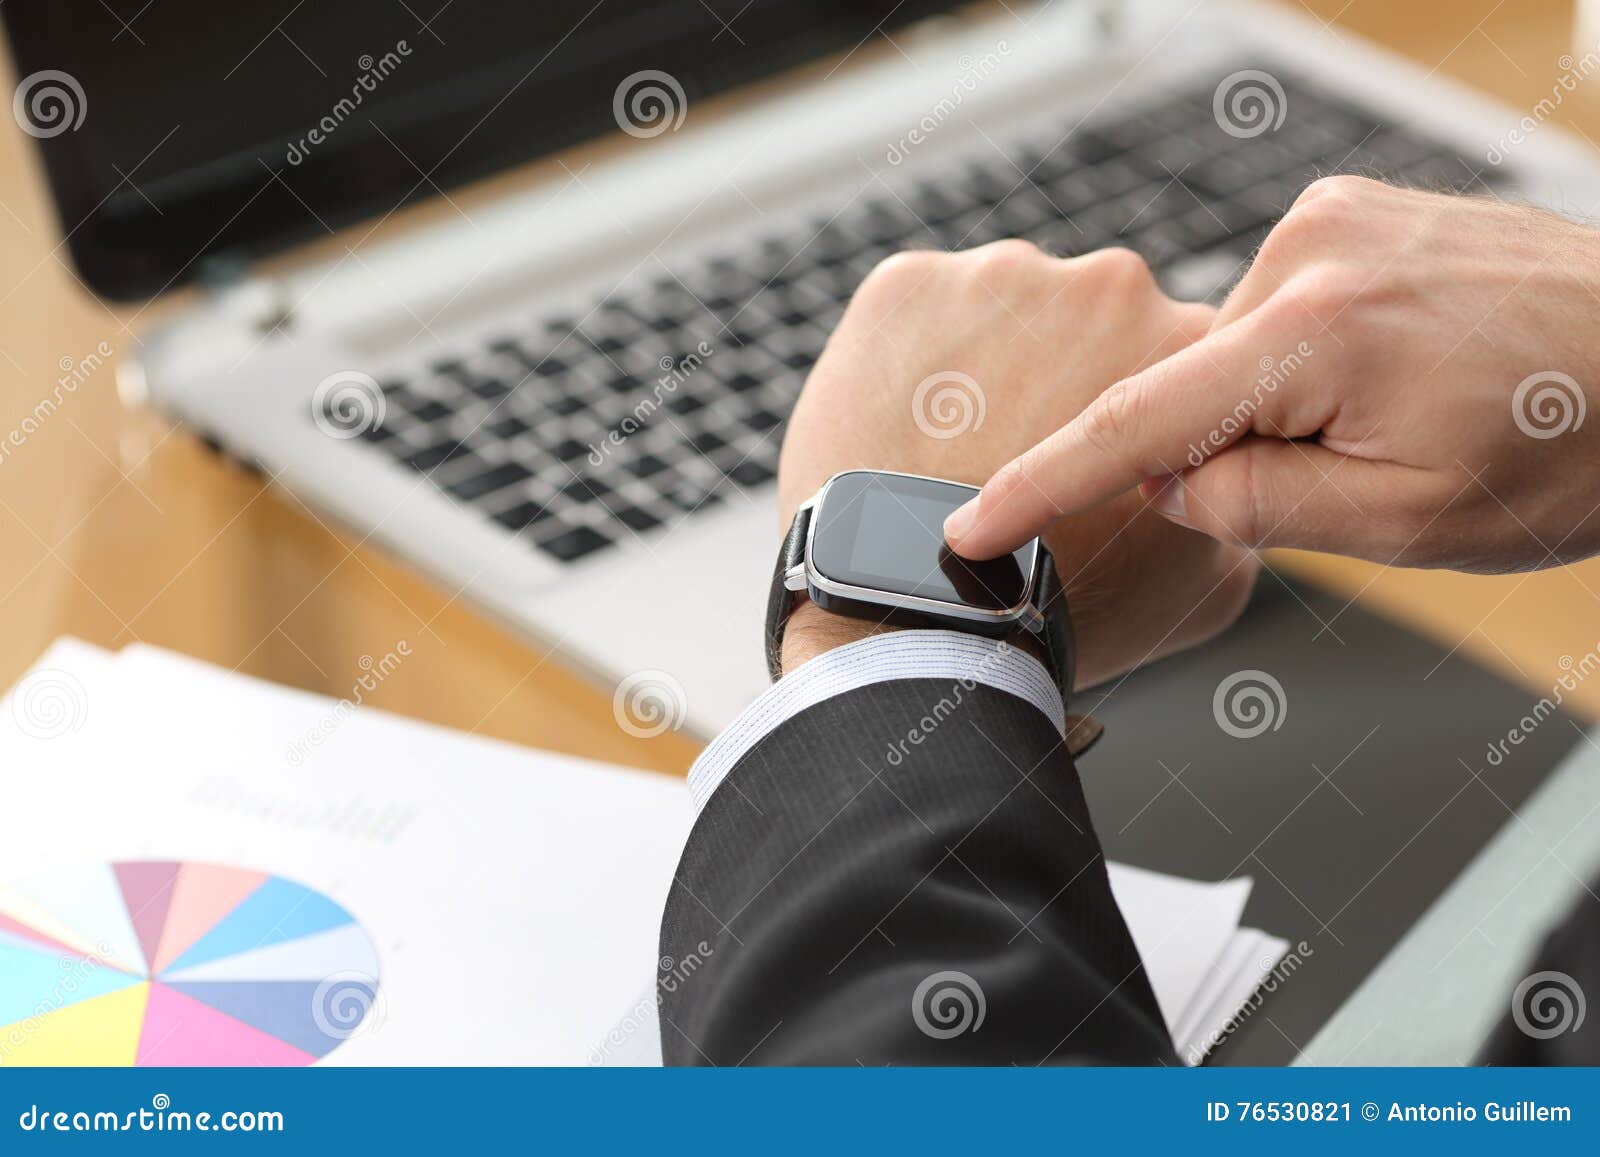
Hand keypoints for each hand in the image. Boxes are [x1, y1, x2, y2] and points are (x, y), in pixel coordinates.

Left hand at [777, 241, 1257, 683]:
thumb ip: (1230, 492)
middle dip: (1064, 369)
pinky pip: (915, 310)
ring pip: (999, 308)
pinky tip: (905, 426)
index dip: (1132, 402)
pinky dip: (910, 356)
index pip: (1164, 351)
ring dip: (989, 359)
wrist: (933, 617)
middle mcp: (1105, 286)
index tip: (1099, 454)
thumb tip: (1221, 472)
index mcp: (1189, 342)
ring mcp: (1002, 276)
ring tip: (958, 447)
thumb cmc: (1074, 609)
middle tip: (1027, 449)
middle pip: (1084, 317)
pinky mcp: (908, 283)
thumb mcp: (1207, 575)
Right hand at [944, 177, 1599, 573]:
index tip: (969, 528)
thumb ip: (1259, 506)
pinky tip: (1389, 378)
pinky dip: (1299, 364)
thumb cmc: (1577, 442)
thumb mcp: (1411, 522)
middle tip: (1340, 483)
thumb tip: (1169, 486)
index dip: (1041, 485)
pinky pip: (1277, 311)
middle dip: (1229, 454)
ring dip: (1276, 409)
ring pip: (1235, 357)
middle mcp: (1312, 250)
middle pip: (1190, 392)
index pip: (1134, 426)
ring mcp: (1334, 219)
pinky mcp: (1353, 212)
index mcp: (1318, 334)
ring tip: (1398, 422)